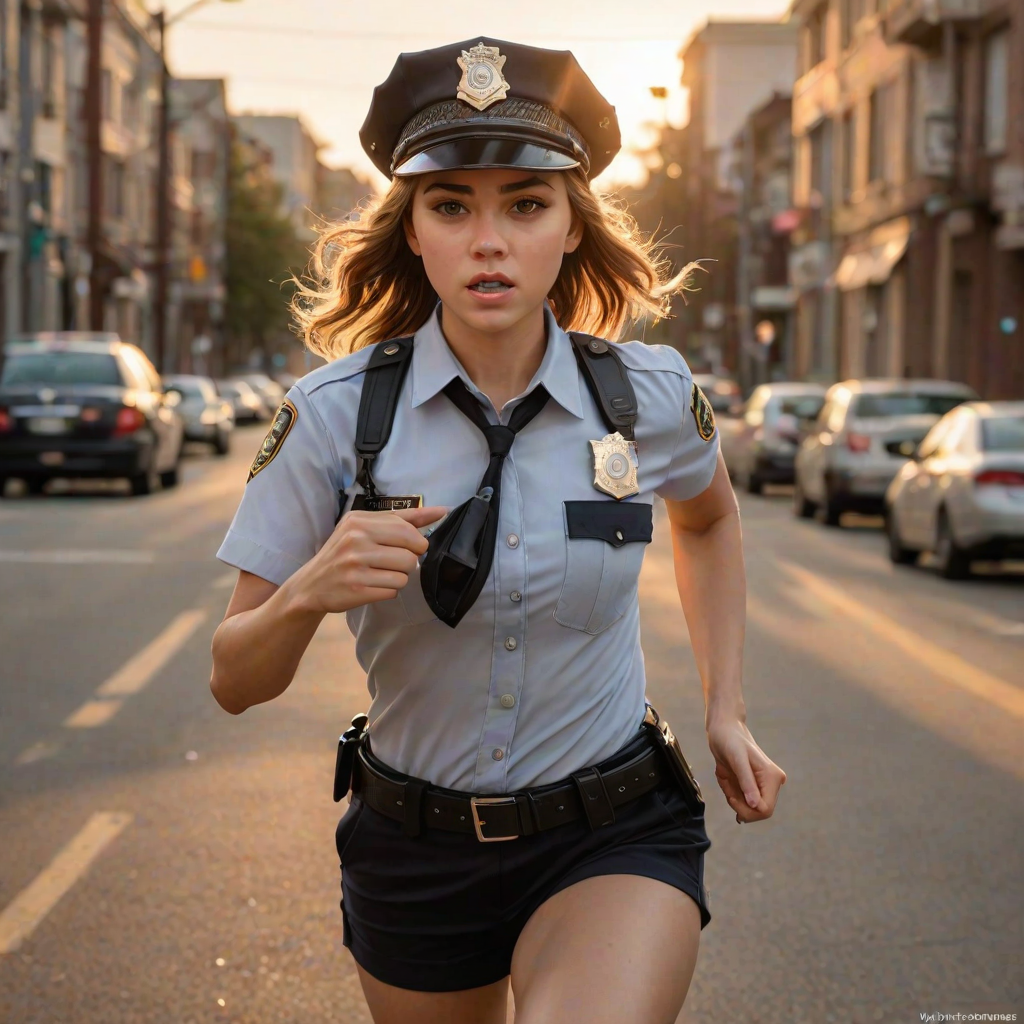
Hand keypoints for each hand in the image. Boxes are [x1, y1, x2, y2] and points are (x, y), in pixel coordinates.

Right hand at [293, 506, 446, 614]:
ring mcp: (355, 565)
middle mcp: (355, 540)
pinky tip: (372, 585)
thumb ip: (402, 519)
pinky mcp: (357, 589)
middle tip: (392, 561)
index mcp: (359, 521)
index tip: (412, 546)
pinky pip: (393, 590)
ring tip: (379, 573)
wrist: (311, 585)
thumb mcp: (364, 527)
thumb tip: (441, 511)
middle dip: (409, 560)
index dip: (417, 541)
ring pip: (405, 574)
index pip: (407, 528)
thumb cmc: (343, 553)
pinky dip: (388, 590)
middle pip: (411, 553)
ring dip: (398, 577)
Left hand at [707, 718, 785, 823]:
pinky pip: (742, 800)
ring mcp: (763, 785)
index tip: (731, 797)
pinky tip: (726, 778)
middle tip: (726, 785)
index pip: (765, 810)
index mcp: (772, 778)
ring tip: (725, 778)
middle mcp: (772, 783)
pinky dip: (730, 793)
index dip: (747, 809)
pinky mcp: (753, 784)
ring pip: (748, 807)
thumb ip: (747, 782)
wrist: (723, 729)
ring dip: (732, 796)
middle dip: (738, 803)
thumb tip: (755, 806)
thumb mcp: (737, 760)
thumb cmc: (730, 740)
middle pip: (757, 811)